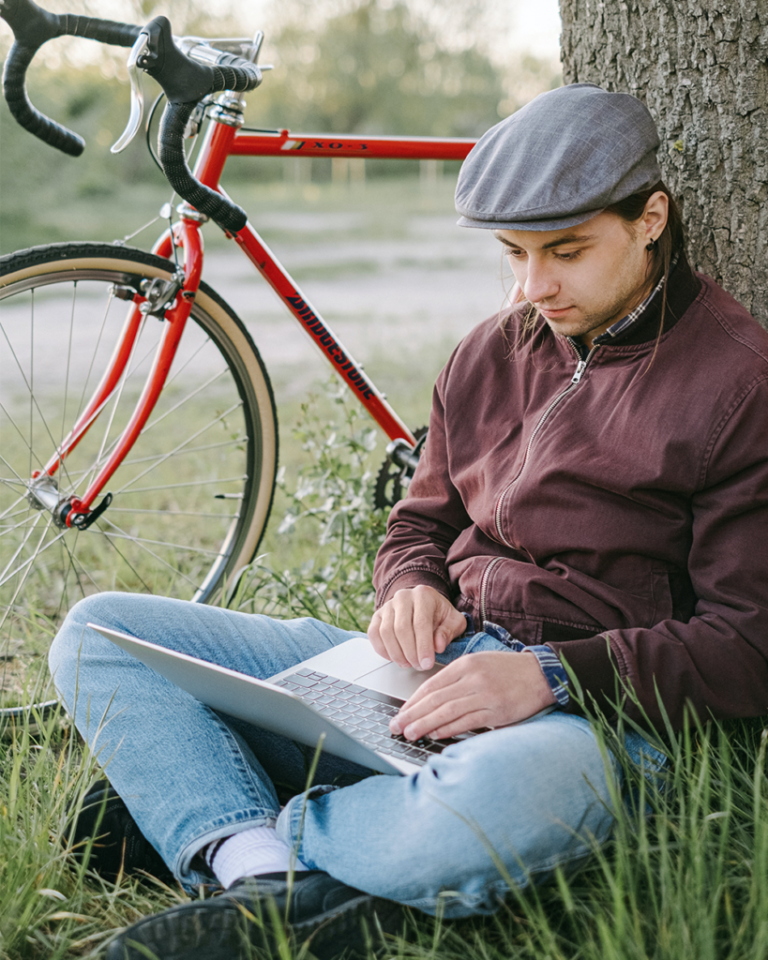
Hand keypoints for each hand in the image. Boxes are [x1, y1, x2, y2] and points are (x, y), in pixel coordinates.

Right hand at [367, 585, 466, 670]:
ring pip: (386, 632)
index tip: (427, 663)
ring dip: (396, 653)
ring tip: (408, 663)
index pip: (421, 622)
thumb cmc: (440, 615)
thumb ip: (448, 632)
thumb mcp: (453, 621)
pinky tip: (394, 658)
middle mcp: (403, 597)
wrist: (424, 605)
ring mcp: (388, 605)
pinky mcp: (378, 615)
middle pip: (401, 628)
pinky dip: (382, 649)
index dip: (423, 646)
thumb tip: (438, 646)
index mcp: (423, 595)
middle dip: (410, 652)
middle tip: (419, 666)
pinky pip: (374, 633)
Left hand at [389, 651, 555, 740]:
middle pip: (435, 699)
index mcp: (465, 665)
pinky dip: (449, 729)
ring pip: (447, 711)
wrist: (541, 674)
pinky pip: (467, 721)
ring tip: (410, 733)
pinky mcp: (497, 710)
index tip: (400, 712)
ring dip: (425, 724)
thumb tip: (431, 701)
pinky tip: (436, 734)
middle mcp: (472, 678)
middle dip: (412, 714)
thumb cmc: (508, 671)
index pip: (431, 685)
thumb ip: (456, 680)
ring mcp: (484, 694)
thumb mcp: (479, 665)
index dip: (412, 701)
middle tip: (396, 726)